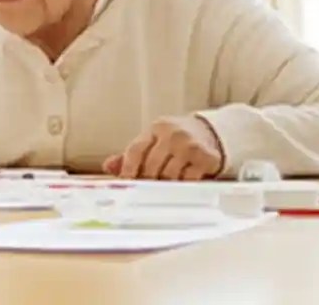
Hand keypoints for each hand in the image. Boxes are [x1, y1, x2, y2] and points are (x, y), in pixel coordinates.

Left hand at [103, 115, 223, 180]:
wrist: (210, 132)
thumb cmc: (175, 139)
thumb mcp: (153, 140)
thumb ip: (132, 154)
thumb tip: (108, 167)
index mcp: (156, 128)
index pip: (136, 150)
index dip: (127, 168)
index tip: (124, 183)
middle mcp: (173, 134)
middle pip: (152, 166)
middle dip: (146, 180)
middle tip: (144, 191)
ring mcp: (190, 146)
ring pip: (169, 176)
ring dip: (164, 186)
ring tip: (164, 188)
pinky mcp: (206, 158)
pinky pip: (188, 181)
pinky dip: (182, 186)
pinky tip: (181, 185)